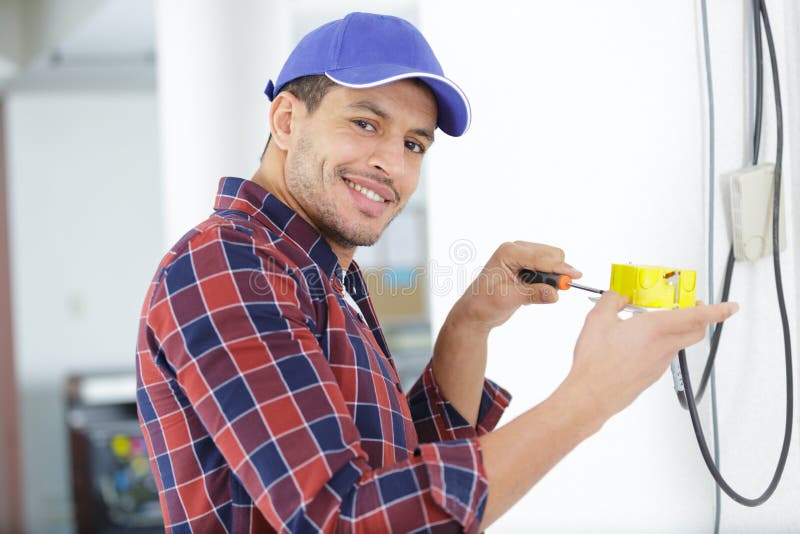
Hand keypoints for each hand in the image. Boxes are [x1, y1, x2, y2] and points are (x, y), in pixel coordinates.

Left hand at [449, 241, 581, 332]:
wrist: (475, 312)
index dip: (559, 268)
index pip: (542, 258)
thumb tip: (555, 294)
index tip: (576, 276)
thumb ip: (532, 294)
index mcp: (509, 252)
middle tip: (552, 291)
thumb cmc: (484, 304)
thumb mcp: (508, 300)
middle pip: (552, 255)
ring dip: (551, 279)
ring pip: (553, 262)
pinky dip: (547, 282)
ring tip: (533, 294)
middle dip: (556, 273)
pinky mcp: (527, 267)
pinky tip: (531, 292)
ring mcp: (523, 257)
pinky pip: (548, 271)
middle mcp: (517, 250)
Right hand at [567, 291, 739, 419]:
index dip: (718, 310)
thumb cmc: (596, 363)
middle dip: (701, 318)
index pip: (697, 317)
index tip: (730, 306)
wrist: (592, 394)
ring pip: (679, 342)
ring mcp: (660, 363)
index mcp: (655, 329)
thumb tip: (619, 296)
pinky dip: (660, 343)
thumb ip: (612, 301)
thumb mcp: (597, 320)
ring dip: (675, 329)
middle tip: (690, 306)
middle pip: (696, 331)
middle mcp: (663, 347)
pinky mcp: (652, 374)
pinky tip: (637, 342)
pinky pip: (664, 354)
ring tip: (650, 321)